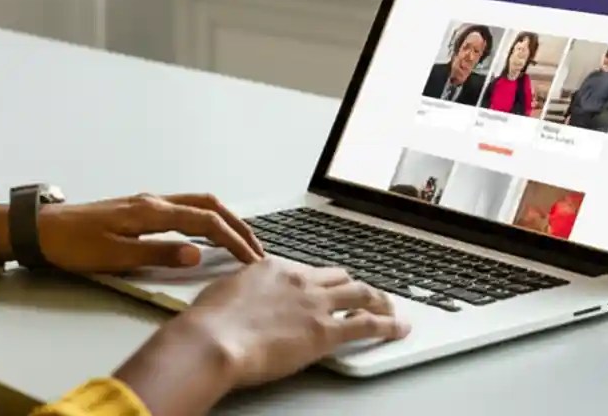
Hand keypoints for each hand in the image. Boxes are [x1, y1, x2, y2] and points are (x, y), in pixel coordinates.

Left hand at [37, 193, 263, 272]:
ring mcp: (147, 202)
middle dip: (238, 225)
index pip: (206, 222)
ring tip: (241, 240)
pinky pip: (184, 207)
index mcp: (151, 212)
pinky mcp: (139, 209)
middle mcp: (154, 201)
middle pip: (209, 205)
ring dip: (224, 219)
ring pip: (198, 202)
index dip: (233, 240)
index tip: (252, 259)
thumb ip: (157, 254)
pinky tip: (208, 233)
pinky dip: (206, 217)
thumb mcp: (114, 257)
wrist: (40, 230)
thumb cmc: (72, 245)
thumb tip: (197, 256)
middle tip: (258, 248)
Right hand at [185, 259, 410, 386]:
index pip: (305, 272)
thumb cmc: (208, 321)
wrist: (213, 339)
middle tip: (363, 296)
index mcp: (273, 268)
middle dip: (353, 287)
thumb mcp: (222, 293)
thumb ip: (241, 292)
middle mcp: (299, 280)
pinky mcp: (326, 331)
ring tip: (390, 310)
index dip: (317, 283)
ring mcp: (315, 304)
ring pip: (360, 294)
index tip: (320, 291)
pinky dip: (388, 326)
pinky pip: (367, 324)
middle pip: (338, 277)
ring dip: (378, 301)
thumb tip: (241, 299)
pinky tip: (398, 328)